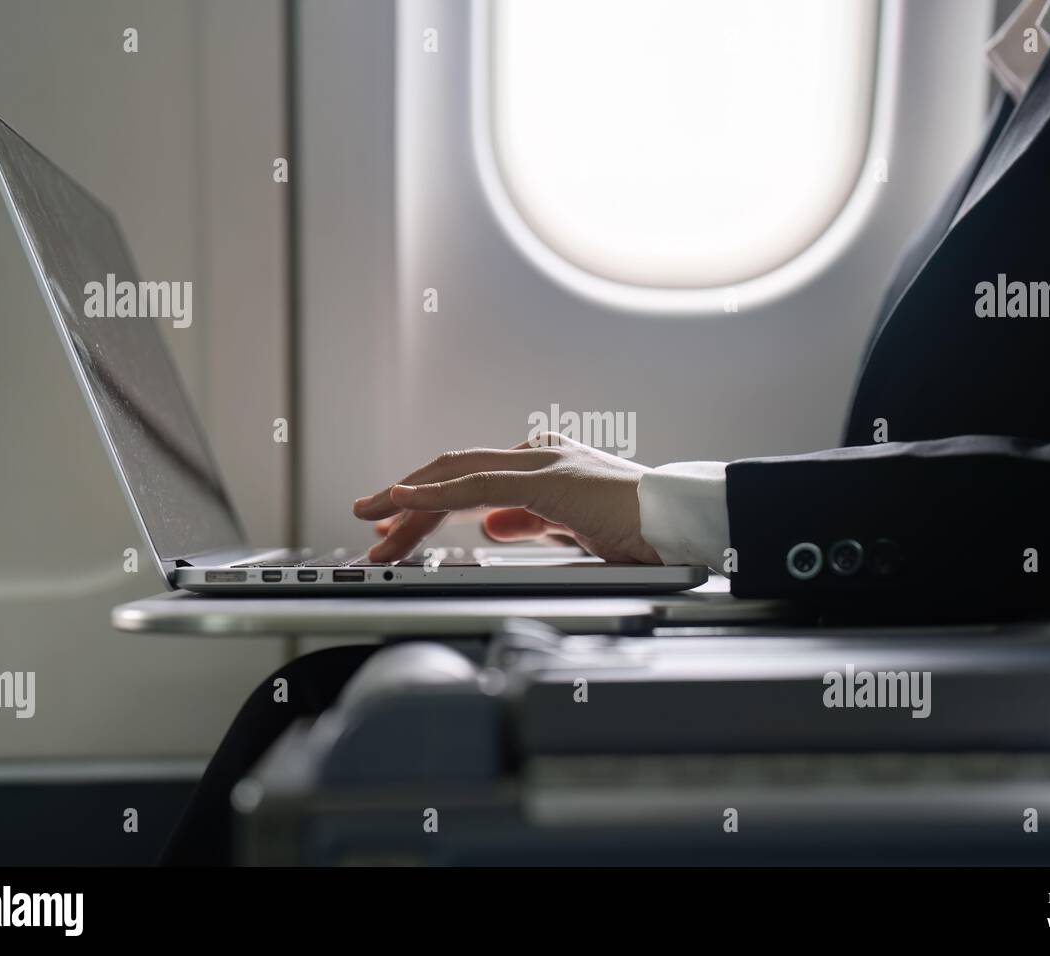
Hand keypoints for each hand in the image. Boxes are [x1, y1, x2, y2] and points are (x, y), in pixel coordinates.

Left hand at [352, 433, 662, 563]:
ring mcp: (540, 463)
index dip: (427, 501)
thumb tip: (491, 525)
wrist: (681, 526)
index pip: (470, 481)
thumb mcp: (573, 532)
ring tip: (371, 518)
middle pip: (453, 473)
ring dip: (407, 499)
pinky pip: (476, 484)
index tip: (395, 527)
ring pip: (455, 474)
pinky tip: (404, 502)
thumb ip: (532, 524)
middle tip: (368, 525)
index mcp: (544, 468)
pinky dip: (434, 493)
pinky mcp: (545, 479)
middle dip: (404, 501)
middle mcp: (537, 457)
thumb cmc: (642, 532)